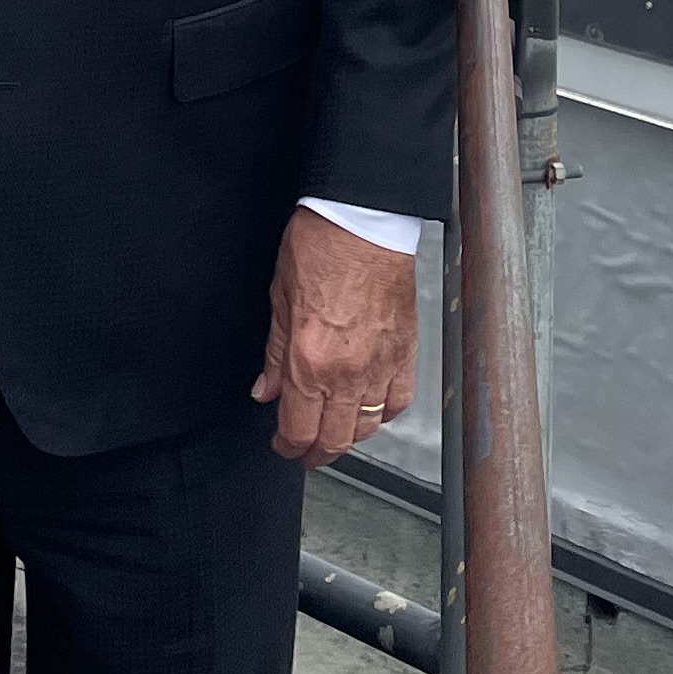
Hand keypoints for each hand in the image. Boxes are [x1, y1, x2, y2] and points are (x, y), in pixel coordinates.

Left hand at [252, 205, 418, 465]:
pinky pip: (399, 400)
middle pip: (335, 440)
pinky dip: (385, 412)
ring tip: (335, 431)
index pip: (299, 430)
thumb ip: (275, 354)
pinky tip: (372, 407)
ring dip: (349, 436)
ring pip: (368, 427)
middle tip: (304, 451)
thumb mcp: (280, 300)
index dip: (287, 448)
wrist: (363, 220)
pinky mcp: (406, 352)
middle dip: (315, 453)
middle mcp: (348, 371)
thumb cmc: (320, 246)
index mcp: (310, 360)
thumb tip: (266, 389)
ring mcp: (381, 364)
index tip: (282, 445)